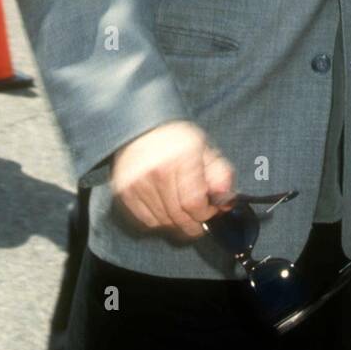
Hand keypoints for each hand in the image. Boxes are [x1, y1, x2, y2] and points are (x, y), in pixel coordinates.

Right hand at [111, 119, 235, 238]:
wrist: (142, 126)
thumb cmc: (177, 140)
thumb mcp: (205, 150)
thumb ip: (221, 175)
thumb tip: (226, 201)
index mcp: (182, 158)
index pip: (193, 204)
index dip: (205, 214)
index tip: (210, 211)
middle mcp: (157, 171)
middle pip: (178, 216)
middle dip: (193, 224)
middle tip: (199, 218)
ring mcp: (138, 182)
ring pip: (163, 222)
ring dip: (177, 223)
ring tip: (183, 211)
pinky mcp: (124, 191)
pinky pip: (146, 220)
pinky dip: (159, 221)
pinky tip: (166, 208)